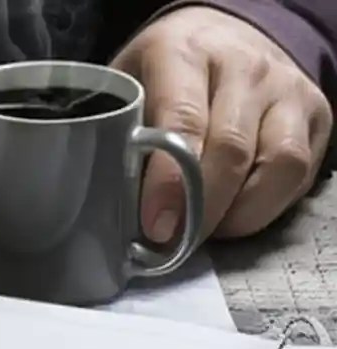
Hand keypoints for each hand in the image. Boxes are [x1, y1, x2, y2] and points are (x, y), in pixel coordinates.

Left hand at [112, 6, 332, 241]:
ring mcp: (286, 89)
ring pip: (277, 165)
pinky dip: (266, 207)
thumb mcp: (128, 82)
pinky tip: (233, 216)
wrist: (225, 33)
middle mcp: (244, 66)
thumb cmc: (162, 70)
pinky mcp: (315, 113)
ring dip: (238, 214)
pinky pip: (298, 173)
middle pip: (231, 151)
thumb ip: (118, 129)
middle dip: (200, 210)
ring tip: (203, 233)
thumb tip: (104, 200)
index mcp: (185, 53)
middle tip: (173, 244)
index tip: (154, 226)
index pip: (182, 123)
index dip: (169, 183)